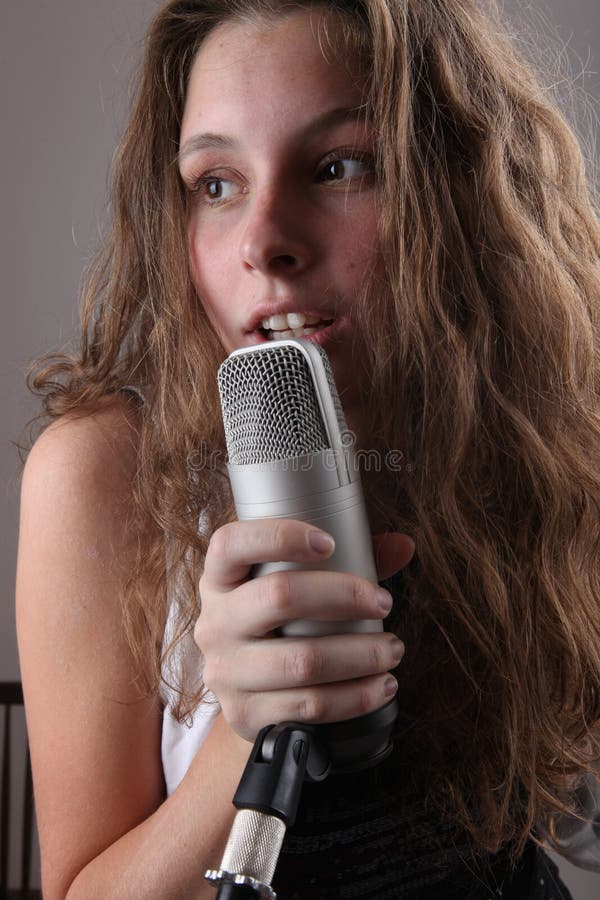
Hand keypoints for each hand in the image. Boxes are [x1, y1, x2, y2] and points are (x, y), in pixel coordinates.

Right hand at [195, 519, 413, 741]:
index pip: (232, 543)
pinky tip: (381, 685)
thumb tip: (402, 545)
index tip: (329, 542)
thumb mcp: (296, 585)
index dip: (279, 536)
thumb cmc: (281, 623)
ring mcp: (226, 672)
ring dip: (360, 654)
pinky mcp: (245, 715)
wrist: (248, 696)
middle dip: (344, 596)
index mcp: (220, 579)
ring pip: (302, 659)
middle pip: (279, 596)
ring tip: (392, 649)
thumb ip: (348, 558)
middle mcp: (214, 623)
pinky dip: (355, 696)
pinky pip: (310, 705)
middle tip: (384, 602)